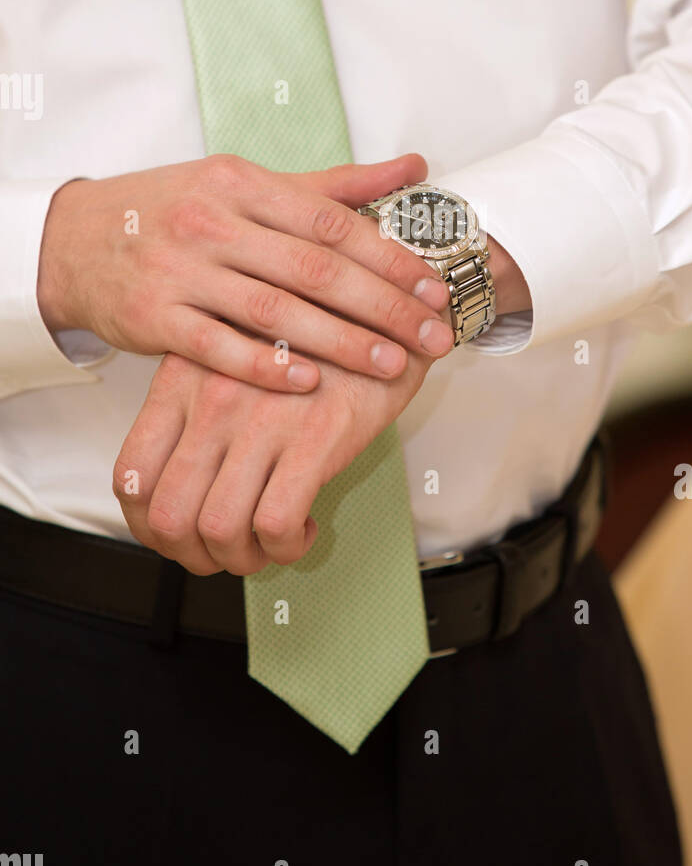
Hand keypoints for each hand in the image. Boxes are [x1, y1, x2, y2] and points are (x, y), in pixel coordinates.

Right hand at [37, 151, 454, 391]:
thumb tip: (415, 165)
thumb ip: (333, 185)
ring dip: (339, 342)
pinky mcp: (153, 318)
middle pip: (314, 269)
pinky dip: (266, 367)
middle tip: (432, 338)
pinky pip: (218, 348)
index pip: (332, 222)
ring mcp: (180, 271)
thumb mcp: (247, 183)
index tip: (434, 288)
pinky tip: (311, 384)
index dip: (389, 258)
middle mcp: (212, 222)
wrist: (73, 239)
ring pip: (274, 311)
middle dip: (383, 307)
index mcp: (242, 183)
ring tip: (390, 365)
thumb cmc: (175, 209)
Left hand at [114, 339, 439, 575]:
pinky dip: (285, 545)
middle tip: (225, 553)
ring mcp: (261, 421)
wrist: (385, 307)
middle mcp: (213, 402)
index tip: (177, 535)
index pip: (132, 476)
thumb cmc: (313, 334)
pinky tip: (303, 527)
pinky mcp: (314, 438)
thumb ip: (199, 401)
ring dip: (242, 558)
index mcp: (184, 380)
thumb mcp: (235, 352)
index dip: (147, 525)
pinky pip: (275, 524)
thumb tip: (182, 470)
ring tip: (267, 545)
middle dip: (195, 556)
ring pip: (218, 529)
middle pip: (169, 516)